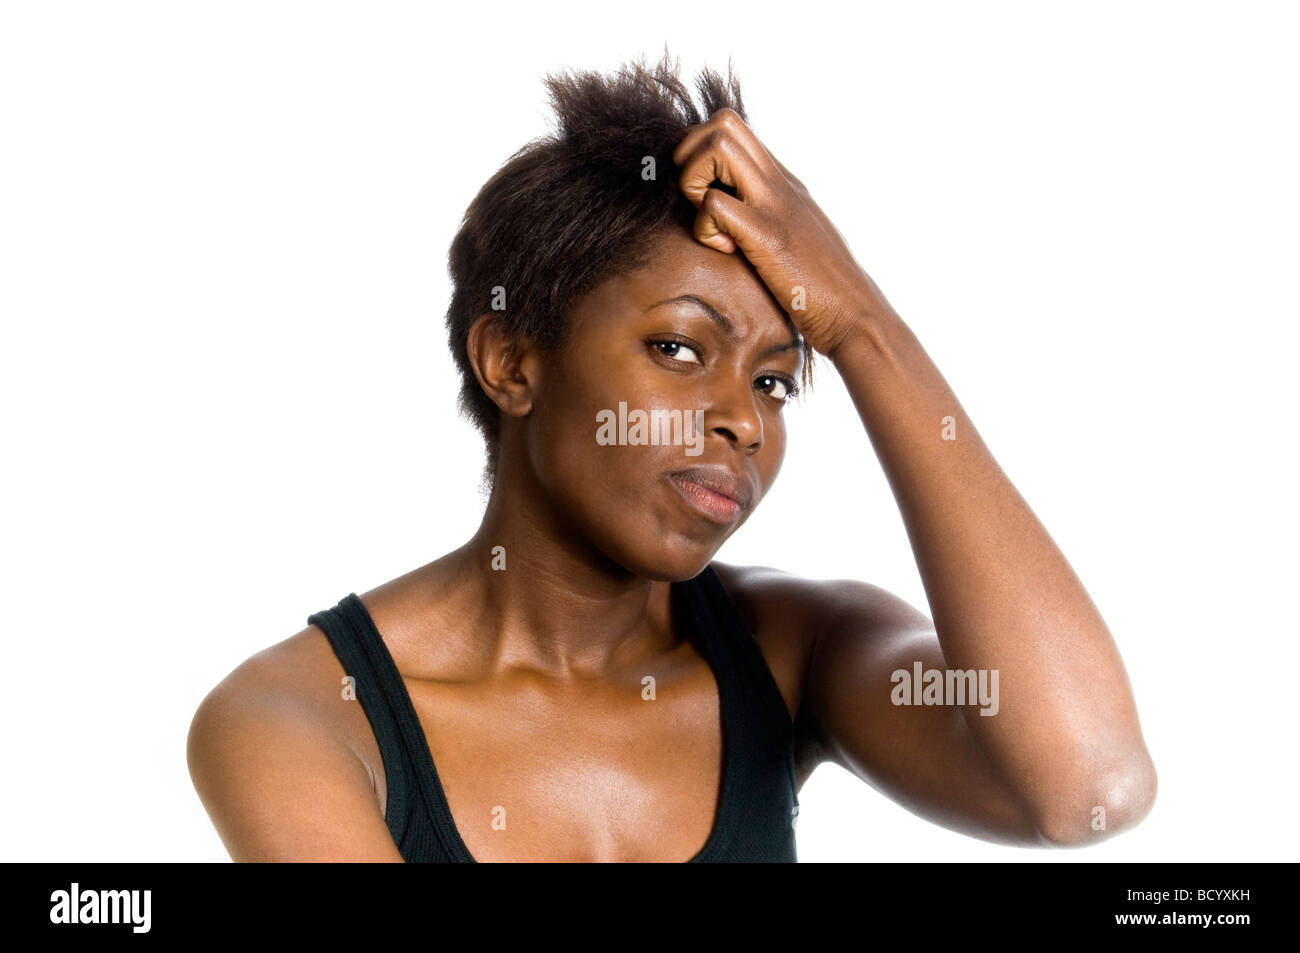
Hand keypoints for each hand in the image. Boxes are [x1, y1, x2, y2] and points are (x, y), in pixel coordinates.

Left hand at [672, 108, 896, 357]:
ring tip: (708, 223)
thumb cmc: (823, 289)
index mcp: (783, 182)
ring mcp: (776, 205)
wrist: (856, 316)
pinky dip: (704, 228)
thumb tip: (740, 221)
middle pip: (723, 121)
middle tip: (696, 203)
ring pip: (717, 146)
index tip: (704, 200)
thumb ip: (770, 218)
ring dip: (694, 181)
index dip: (702, 156)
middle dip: (690, 156)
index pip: (732, 131)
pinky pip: (715, 206)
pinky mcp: (770, 237)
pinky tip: (726, 253)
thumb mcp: (795, 239)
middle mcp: (779, 183)